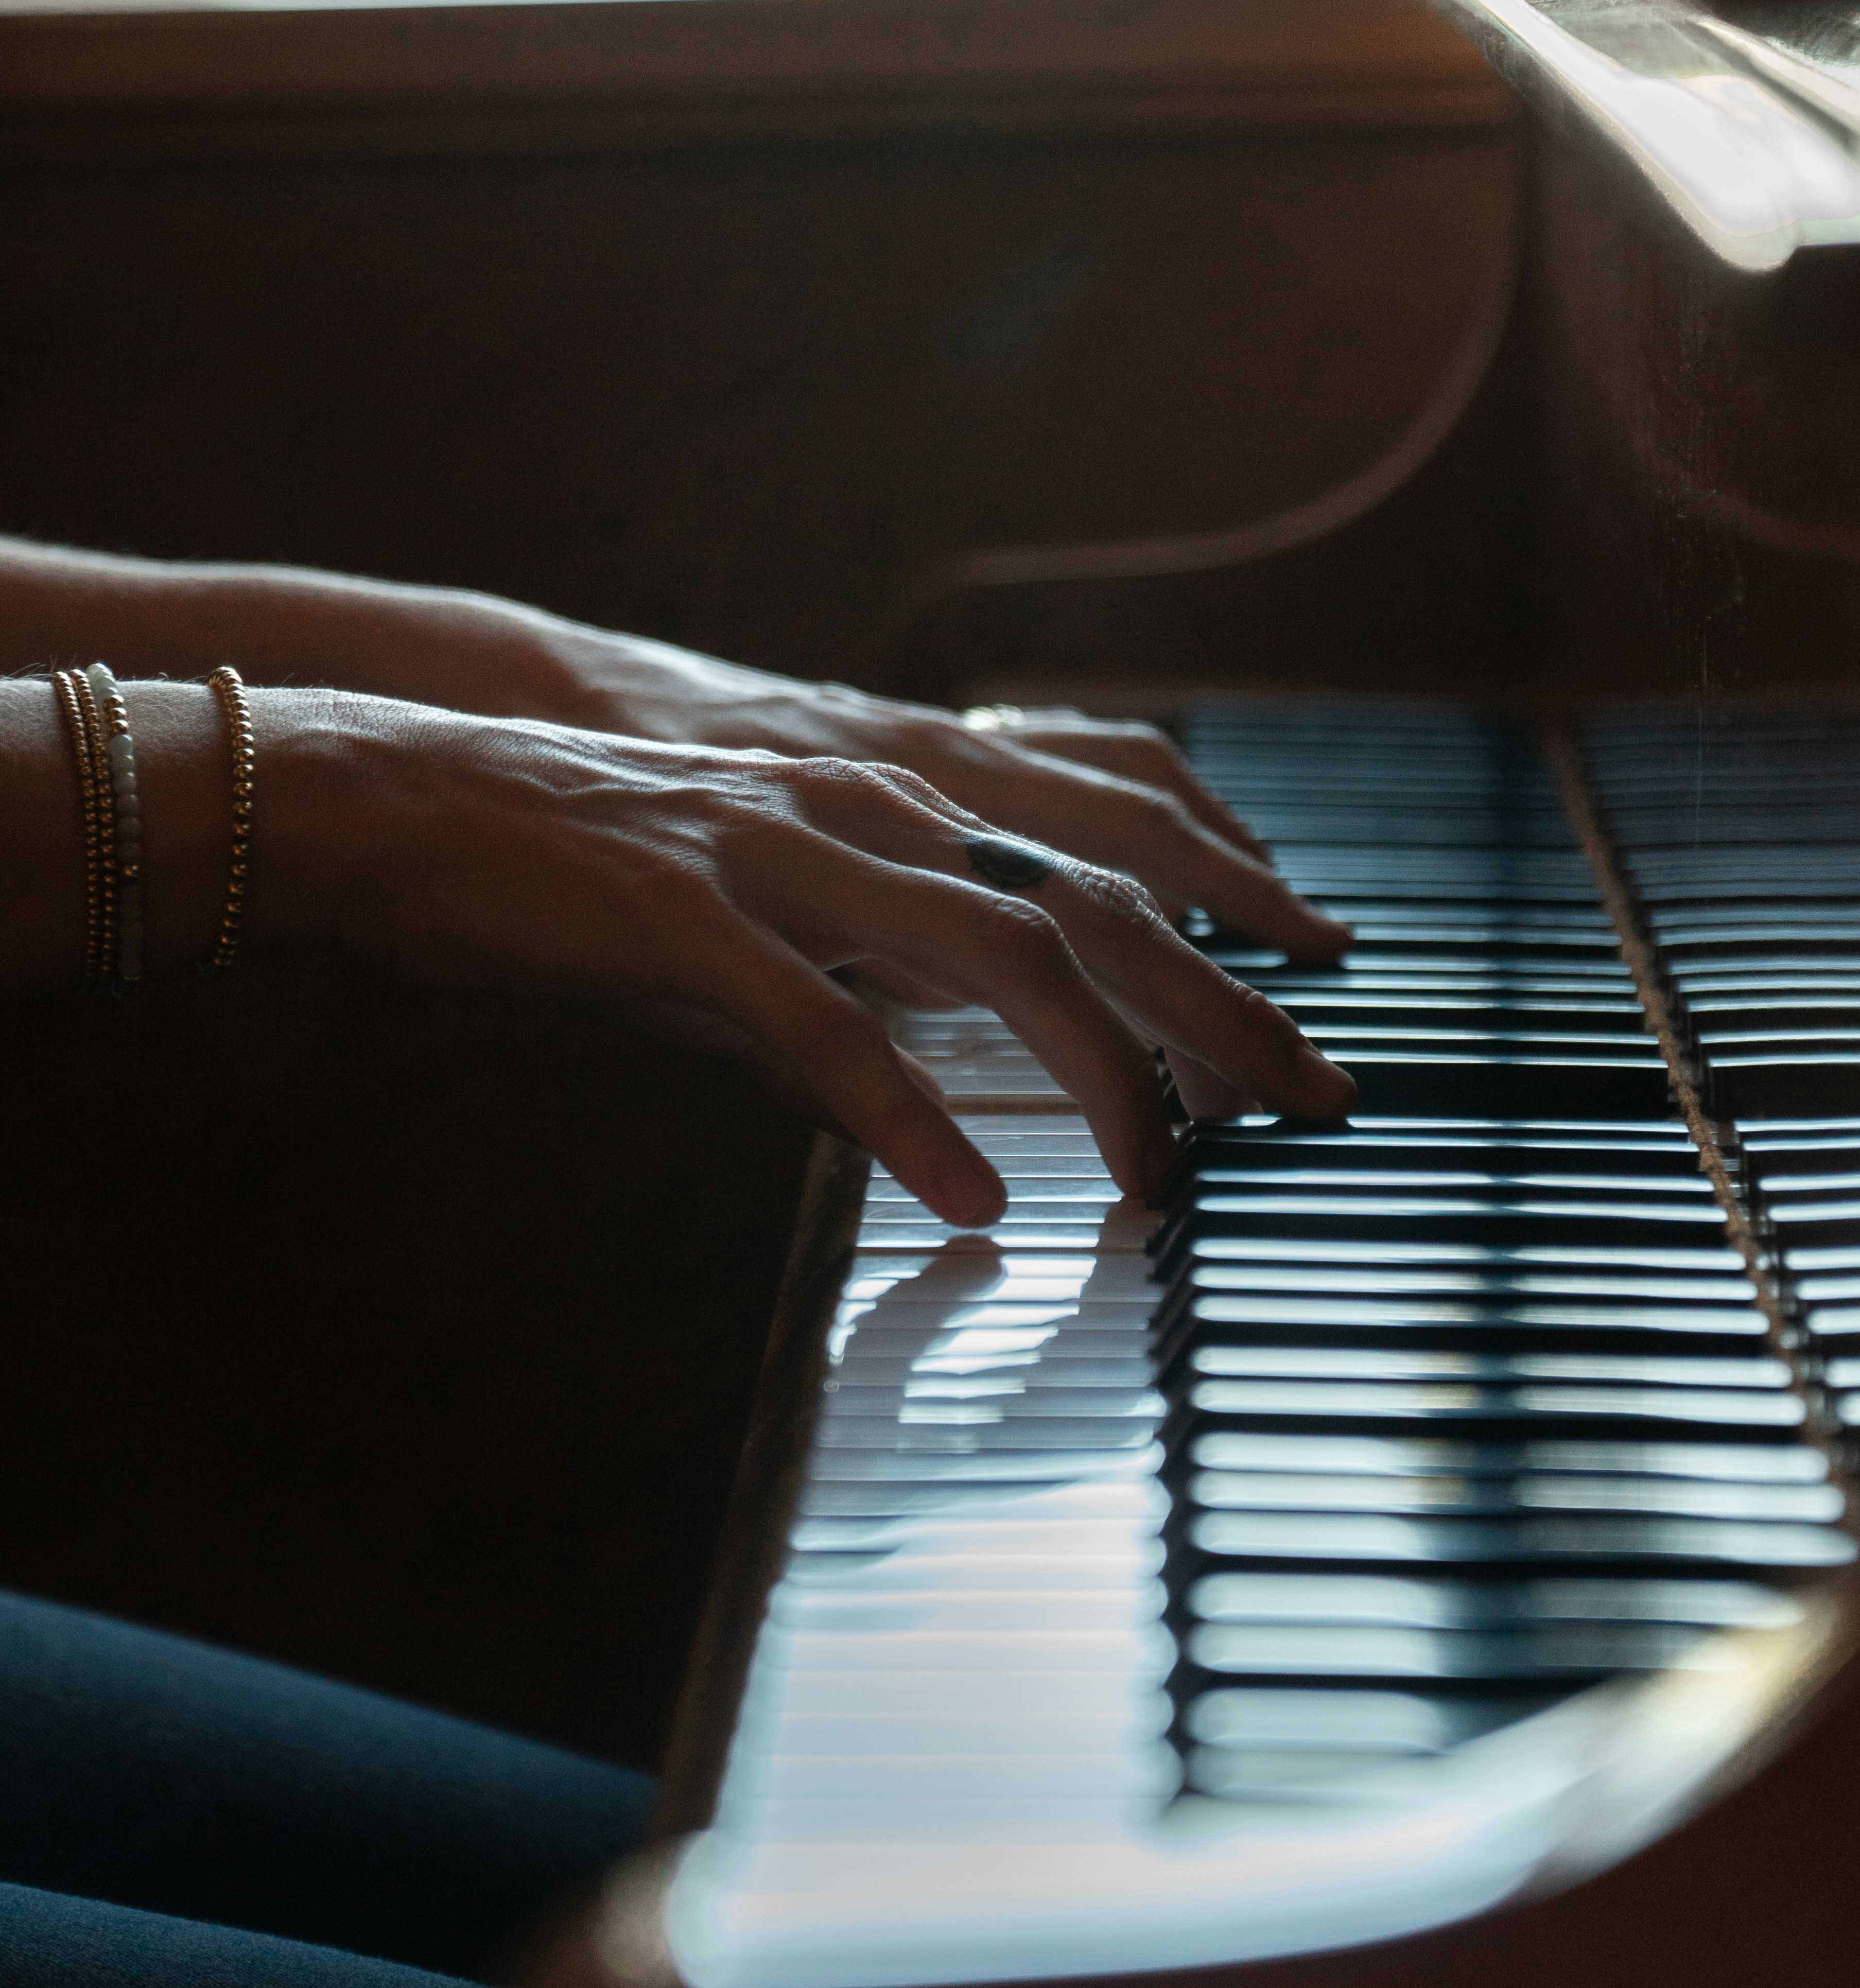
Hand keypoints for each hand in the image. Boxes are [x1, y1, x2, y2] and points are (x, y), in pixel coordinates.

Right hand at [284, 702, 1354, 1226]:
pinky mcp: (687, 918)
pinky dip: (910, 1116)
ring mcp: (783, 853)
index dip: (1230, 905)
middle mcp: (867, 803)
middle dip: (1225, 1004)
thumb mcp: (763, 902)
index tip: (1320, 978)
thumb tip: (932, 1085)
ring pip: (995, 949)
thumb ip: (863, 977)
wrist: (412, 795)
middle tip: (1316, 1098)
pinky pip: (822, 1027)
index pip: (1107, 847)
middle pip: (1096, 903)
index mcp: (896, 789)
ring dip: (1105, 1067)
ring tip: (1172, 1175)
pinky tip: (973, 1198)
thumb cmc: (594, 861)